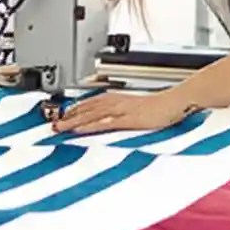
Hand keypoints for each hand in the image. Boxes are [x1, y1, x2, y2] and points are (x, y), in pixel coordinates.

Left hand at [52, 90, 197, 133]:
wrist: (175, 103)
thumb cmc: (161, 108)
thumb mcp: (138, 111)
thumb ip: (124, 116)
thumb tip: (113, 123)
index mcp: (117, 99)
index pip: (90, 104)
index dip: (74, 110)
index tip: (61, 117)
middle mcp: (115, 102)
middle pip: (86, 108)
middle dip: (68, 115)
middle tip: (53, 123)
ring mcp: (120, 110)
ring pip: (90, 114)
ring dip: (72, 120)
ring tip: (58, 127)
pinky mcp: (126, 119)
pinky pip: (102, 122)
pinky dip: (88, 125)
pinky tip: (78, 130)